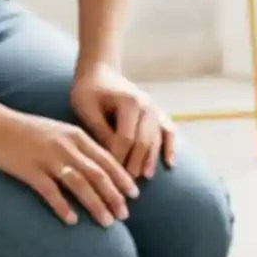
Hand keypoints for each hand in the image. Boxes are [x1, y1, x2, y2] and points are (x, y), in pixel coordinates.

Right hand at [0, 110, 139, 226]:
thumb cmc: (27, 130)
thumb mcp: (59, 132)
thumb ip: (79, 147)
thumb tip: (99, 168)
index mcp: (77, 136)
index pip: (107, 160)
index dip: (122, 179)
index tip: (135, 195)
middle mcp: (66, 146)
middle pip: (98, 174)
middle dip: (115, 196)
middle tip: (125, 215)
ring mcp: (48, 158)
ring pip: (79, 184)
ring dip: (96, 205)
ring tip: (106, 222)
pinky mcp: (29, 169)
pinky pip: (50, 191)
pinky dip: (63, 206)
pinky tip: (72, 221)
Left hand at [70, 63, 175, 179]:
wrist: (100, 72)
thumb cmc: (89, 91)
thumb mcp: (85, 108)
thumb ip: (99, 130)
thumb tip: (110, 157)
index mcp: (130, 102)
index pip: (126, 137)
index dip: (117, 157)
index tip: (107, 173)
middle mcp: (147, 106)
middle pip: (144, 142)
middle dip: (134, 164)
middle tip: (125, 183)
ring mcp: (155, 110)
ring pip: (156, 140)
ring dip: (150, 160)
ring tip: (143, 178)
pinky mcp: (157, 114)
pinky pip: (168, 132)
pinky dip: (170, 147)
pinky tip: (170, 163)